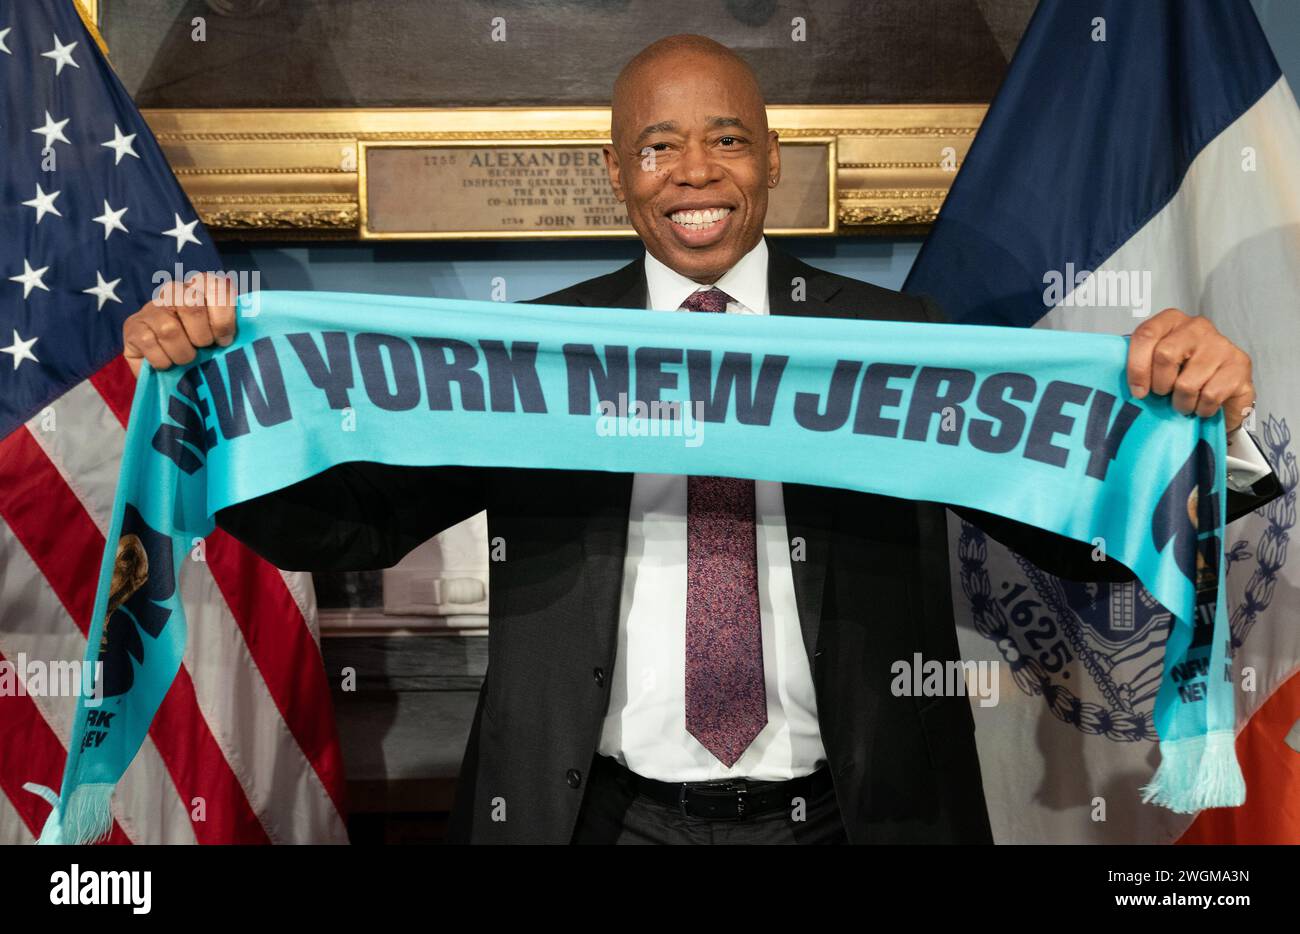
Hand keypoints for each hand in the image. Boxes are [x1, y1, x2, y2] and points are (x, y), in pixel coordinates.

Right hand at [122, 271, 237, 376]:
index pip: (215, 286)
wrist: (164, 363)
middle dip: (202, 336)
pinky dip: (163, 360)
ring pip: (170, 330)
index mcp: (201, 287)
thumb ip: (230, 326)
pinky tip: (166, 362)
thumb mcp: (219, 335)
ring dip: (183, 353)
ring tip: (185, 359)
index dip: (223, 318)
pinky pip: (149, 343)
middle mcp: (174, 291)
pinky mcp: (132, 326)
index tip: (224, 340)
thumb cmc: (198, 347)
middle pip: (191, 305)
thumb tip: (244, 334)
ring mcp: (150, 308)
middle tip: (202, 348)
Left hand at [1126, 308, 1254, 432]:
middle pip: (1165, 355)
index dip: (1136, 367)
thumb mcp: (1153, 365)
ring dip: (1181, 402)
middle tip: (1164, 394)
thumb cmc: (1178, 375)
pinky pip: (1211, 396)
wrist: (1220, 390)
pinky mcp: (1241, 365)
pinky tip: (1202, 406)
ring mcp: (1222, 344)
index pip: (1145, 334)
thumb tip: (1116, 376)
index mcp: (1171, 320)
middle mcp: (1198, 326)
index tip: (1138, 391)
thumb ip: (1139, 363)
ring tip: (1184, 402)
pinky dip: (1202, 409)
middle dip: (1160, 385)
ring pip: (1187, 382)